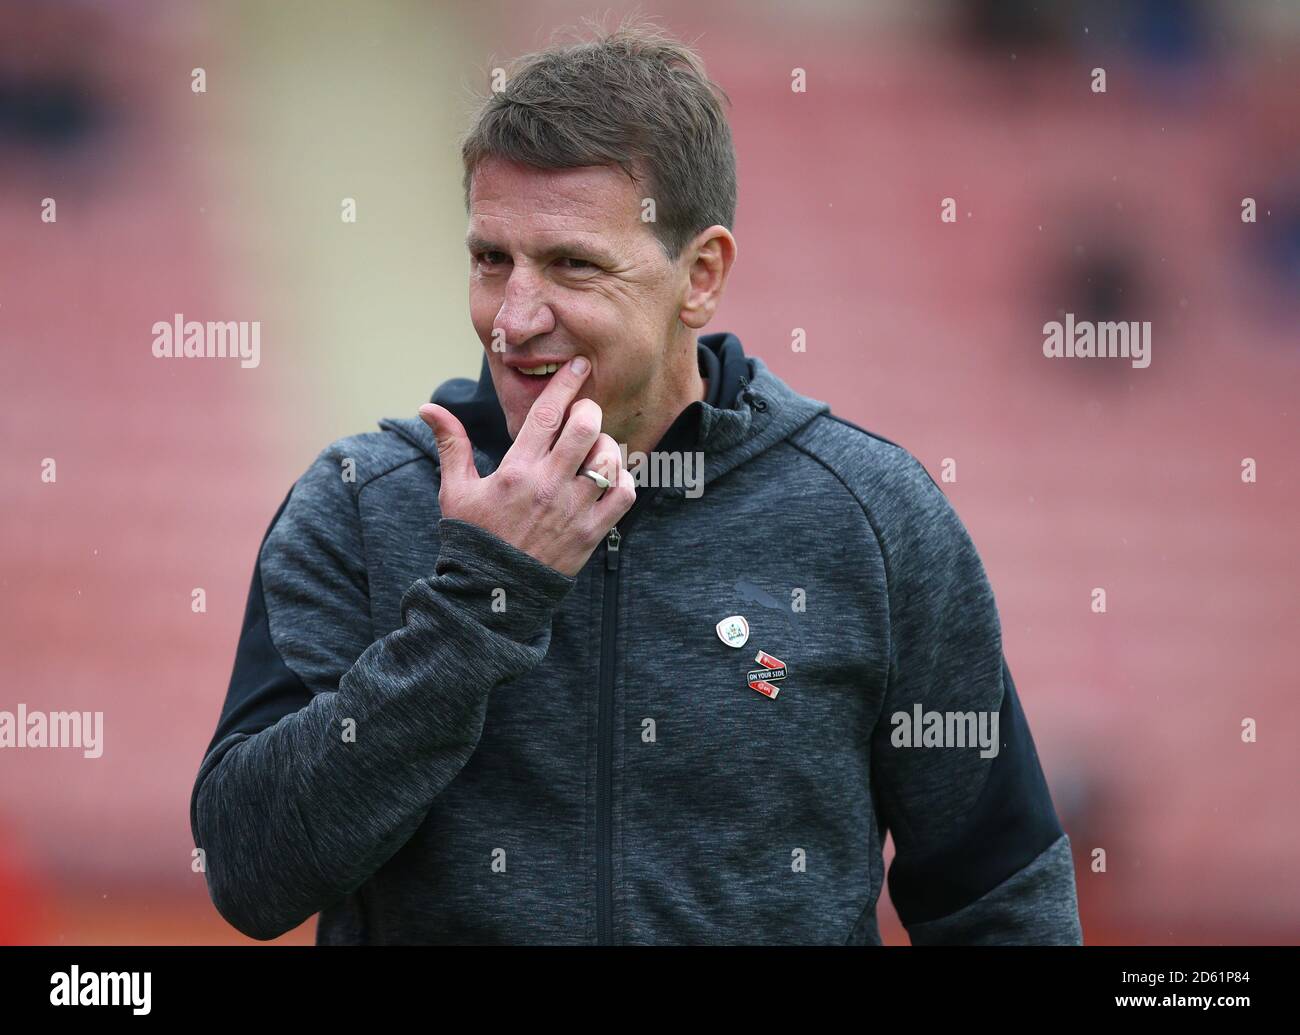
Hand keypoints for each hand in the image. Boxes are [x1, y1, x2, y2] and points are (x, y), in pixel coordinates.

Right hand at [418, 357, 635, 576]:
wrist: (493, 594)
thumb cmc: (474, 537)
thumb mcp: (456, 490)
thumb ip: (451, 444)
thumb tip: (428, 407)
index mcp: (516, 470)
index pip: (547, 414)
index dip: (566, 384)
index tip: (580, 365)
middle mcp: (548, 486)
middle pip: (585, 428)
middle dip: (588, 411)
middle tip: (584, 415)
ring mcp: (573, 510)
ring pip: (608, 458)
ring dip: (606, 446)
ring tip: (594, 450)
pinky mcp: (592, 533)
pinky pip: (623, 494)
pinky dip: (623, 479)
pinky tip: (608, 478)